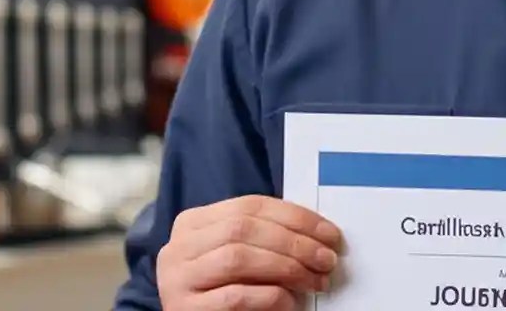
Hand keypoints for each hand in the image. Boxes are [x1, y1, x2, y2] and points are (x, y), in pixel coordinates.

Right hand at [157, 195, 342, 309]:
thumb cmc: (217, 287)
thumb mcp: (233, 253)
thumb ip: (261, 238)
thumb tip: (316, 236)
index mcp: (193, 222)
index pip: (251, 205)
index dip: (295, 217)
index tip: (328, 233)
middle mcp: (179, 246)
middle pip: (244, 229)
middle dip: (295, 242)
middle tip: (327, 259)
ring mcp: (177, 279)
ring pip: (238, 258)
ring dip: (287, 267)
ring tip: (314, 280)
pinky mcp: (184, 309)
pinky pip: (235, 297)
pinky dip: (270, 297)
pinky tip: (290, 302)